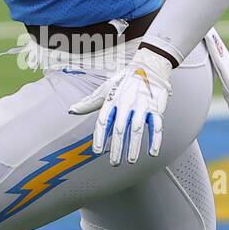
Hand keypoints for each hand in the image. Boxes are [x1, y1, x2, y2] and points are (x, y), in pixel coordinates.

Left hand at [69, 46, 173, 164]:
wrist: (149, 66)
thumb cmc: (125, 80)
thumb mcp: (105, 88)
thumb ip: (89, 102)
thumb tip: (72, 110)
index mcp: (111, 99)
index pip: (103, 120)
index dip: (100, 137)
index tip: (97, 151)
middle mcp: (126, 102)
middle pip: (120, 128)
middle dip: (117, 147)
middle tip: (114, 162)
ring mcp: (141, 105)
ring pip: (137, 129)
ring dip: (134, 146)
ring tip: (131, 160)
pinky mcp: (156, 108)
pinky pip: (156, 125)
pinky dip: (155, 139)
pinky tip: (152, 151)